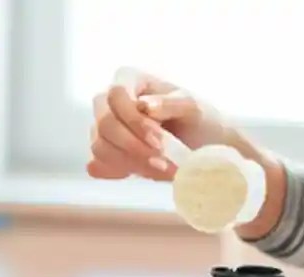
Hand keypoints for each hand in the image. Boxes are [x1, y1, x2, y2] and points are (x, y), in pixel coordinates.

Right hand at [88, 67, 230, 181]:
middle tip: (162, 161)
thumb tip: (143, 105)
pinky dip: (121, 170)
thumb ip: (170, 103)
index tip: (159, 141)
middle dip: (132, 146)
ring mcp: (104, 128)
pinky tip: (146, 171)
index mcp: (129, 80)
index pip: (116, 95)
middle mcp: (110, 101)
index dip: (134, 121)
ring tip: (161, 169)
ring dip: (131, 162)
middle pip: (104, 123)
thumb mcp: (192, 107)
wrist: (204, 145)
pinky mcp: (106, 152)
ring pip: (100, 146)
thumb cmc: (197, 119)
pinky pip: (100, 164)